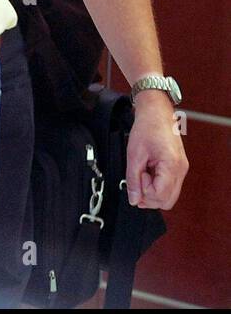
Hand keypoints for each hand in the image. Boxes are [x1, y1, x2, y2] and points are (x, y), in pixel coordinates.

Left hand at [125, 91, 188, 209]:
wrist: (156, 113)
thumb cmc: (147, 128)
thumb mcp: (134, 154)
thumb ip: (133, 179)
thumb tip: (134, 199)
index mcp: (172, 166)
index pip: (160, 196)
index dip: (144, 191)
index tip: (137, 176)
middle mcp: (181, 170)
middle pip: (167, 201)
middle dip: (149, 197)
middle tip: (137, 181)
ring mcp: (181, 169)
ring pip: (169, 195)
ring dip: (152, 191)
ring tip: (142, 174)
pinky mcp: (178, 167)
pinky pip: (169, 186)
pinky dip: (157, 184)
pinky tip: (147, 172)